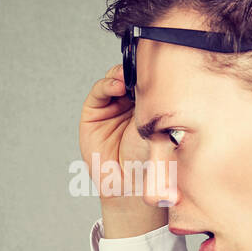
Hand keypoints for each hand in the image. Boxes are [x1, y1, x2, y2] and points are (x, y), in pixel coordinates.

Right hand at [78, 63, 151, 195]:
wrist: (131, 182)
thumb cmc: (150, 159)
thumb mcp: (158, 124)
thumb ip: (153, 100)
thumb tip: (152, 74)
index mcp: (149, 107)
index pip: (147, 81)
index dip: (149, 72)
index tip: (155, 67)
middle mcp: (129, 106)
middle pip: (129, 77)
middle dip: (133, 71)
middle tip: (140, 70)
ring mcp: (111, 108)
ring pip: (113, 81)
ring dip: (119, 75)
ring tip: (127, 78)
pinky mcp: (93, 113)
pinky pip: (99, 92)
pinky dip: (106, 85)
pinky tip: (117, 85)